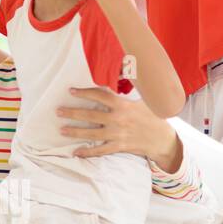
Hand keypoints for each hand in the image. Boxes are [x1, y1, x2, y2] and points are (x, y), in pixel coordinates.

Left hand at [60, 86, 182, 172]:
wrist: (164, 140)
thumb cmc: (153, 117)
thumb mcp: (146, 100)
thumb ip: (133, 90)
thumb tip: (126, 71)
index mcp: (124, 106)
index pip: (100, 96)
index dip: (85, 93)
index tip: (71, 91)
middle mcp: (119, 120)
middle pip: (91, 116)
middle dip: (73, 113)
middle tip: (58, 111)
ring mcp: (118, 135)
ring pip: (92, 134)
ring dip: (75, 132)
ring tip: (61, 130)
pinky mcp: (119, 147)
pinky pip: (101, 151)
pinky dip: (88, 152)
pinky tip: (76, 152)